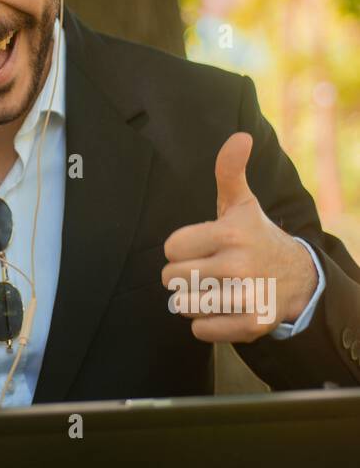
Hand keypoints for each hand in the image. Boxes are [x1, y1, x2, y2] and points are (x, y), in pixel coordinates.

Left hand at [161, 131, 317, 343]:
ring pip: (183, 304)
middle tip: (202, 270)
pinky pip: (200, 330)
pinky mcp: (250, 325)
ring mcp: (245, 297)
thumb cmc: (256, 237)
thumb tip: (239, 137)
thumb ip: (230, 171)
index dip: (179, 248)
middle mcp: (238, 265)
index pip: (170, 247)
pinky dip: (204, 323)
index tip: (198, 247)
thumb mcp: (242, 204)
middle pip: (172, 278)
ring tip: (211, 288)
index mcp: (230, 234)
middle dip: (180, 275)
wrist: (297, 278)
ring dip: (191, 299)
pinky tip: (221, 308)